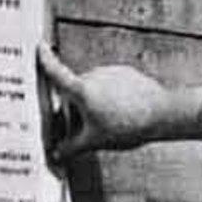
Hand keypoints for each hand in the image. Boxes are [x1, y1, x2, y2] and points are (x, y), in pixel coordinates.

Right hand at [36, 41, 201, 161]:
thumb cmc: (128, 126)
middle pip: (75, 91)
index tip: (39, 47)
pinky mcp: (126, 73)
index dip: (45, 60)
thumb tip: (58, 155)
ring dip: (94, 103)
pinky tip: (123, 114)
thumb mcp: (95, 142)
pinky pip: (111, 85)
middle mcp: (94, 75)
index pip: (56, 72)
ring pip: (94, 88)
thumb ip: (72, 148)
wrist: (162, 114)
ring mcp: (111, 72)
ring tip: (111, 124)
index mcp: (82, 89)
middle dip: (76, 108)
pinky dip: (111, 98)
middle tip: (86, 130)